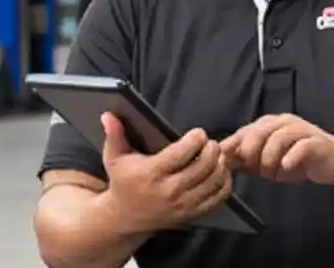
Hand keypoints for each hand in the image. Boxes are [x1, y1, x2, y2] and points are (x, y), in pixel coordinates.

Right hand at [99, 112, 232, 233]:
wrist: (124, 218)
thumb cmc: (122, 181)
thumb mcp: (114, 157)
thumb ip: (114, 134)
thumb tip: (109, 114)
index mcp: (150, 174)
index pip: (181, 153)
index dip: (195, 139)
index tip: (198, 132)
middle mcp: (168, 191)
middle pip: (202, 166)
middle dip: (211, 149)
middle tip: (209, 142)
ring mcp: (181, 205)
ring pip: (213, 181)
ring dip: (220, 164)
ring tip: (216, 154)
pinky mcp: (190, 215)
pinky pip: (217, 198)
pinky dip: (224, 183)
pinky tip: (220, 172)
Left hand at [220, 113, 333, 184]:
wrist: (332, 162)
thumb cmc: (297, 160)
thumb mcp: (267, 160)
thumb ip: (246, 158)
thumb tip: (221, 160)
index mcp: (270, 124)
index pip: (246, 130)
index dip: (234, 145)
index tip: (226, 160)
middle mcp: (284, 123)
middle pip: (260, 131)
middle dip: (251, 152)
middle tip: (254, 169)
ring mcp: (302, 131)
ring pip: (278, 138)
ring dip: (270, 159)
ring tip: (272, 174)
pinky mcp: (316, 143)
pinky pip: (302, 146)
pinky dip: (291, 157)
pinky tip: (286, 167)